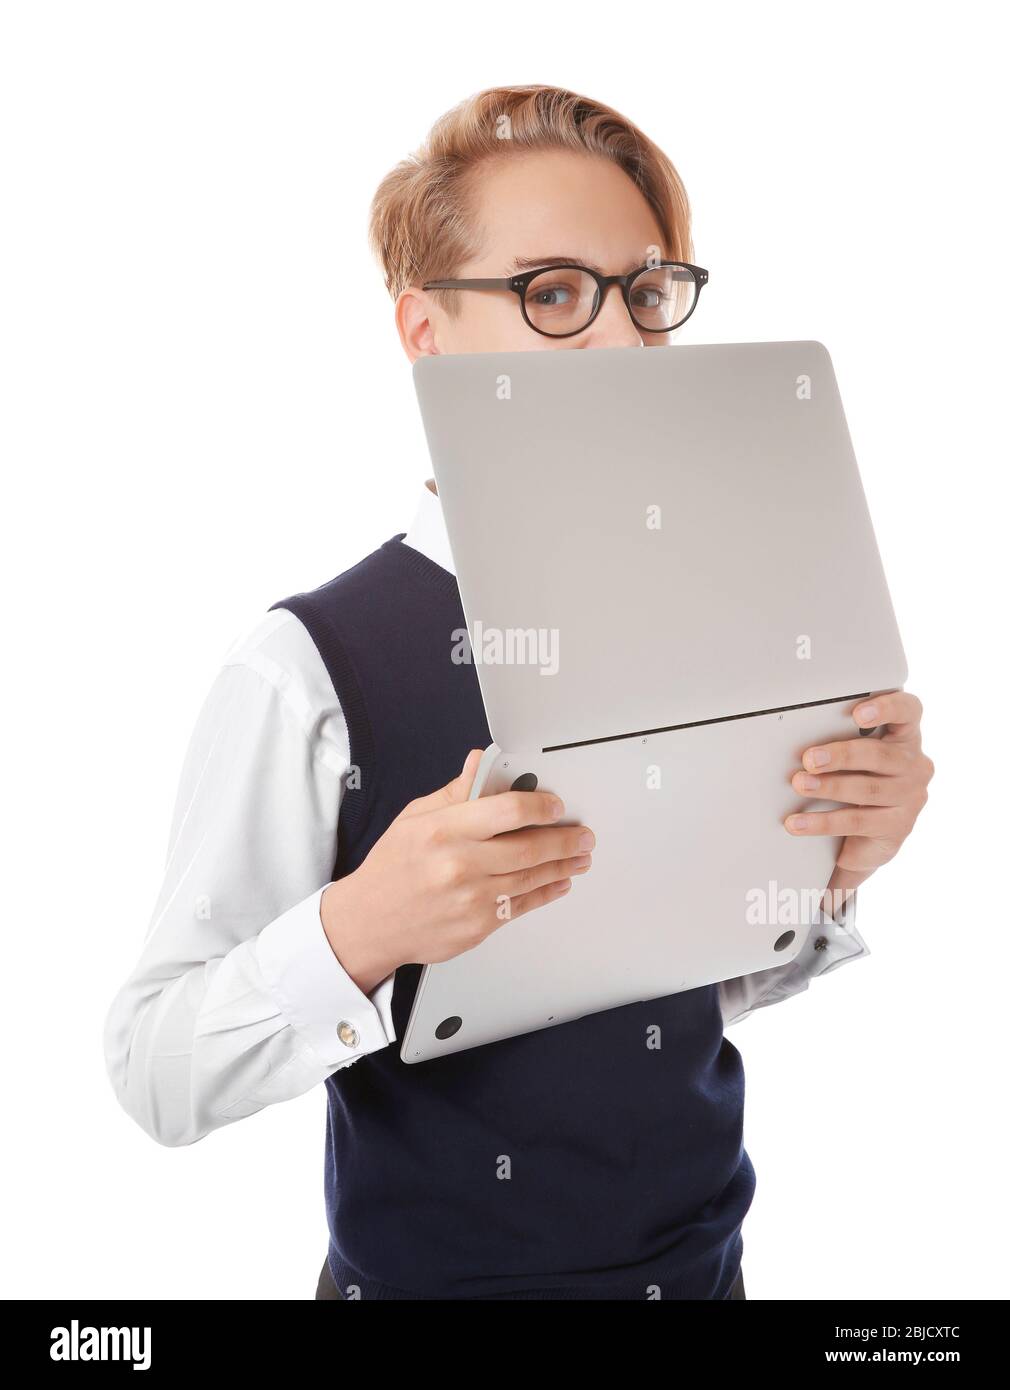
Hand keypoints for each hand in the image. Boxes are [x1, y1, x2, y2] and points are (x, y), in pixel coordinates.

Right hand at [320, 749, 593, 993]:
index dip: (539, 806)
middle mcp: (459, 864)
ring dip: (563, 865)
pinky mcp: (478, 926)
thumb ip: (455, 793)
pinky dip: (546, 892)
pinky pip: (522, 906)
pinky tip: (559, 882)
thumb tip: (481, 763)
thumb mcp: (415, 818)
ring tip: (580, 856)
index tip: (556, 805)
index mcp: (443, 830)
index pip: (506, 810)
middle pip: (528, 847)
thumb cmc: (392, 868)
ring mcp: (471, 898)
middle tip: (583, 834)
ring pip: (531, 878)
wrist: (369, 922)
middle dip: (565, 839)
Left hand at [784, 691, 933, 905]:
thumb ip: (839, 742)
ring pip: (867, 789)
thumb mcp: (853, 758)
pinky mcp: (899, 826)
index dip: (887, 708)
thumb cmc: (858, 783)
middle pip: (879, 754)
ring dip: (828, 787)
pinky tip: (799, 822)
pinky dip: (822, 822)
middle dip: (840, 755)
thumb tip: (802, 744)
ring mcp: (910, 797)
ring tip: (800, 784)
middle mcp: (914, 764)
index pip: (908, 711)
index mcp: (904, 736)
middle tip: (809, 759)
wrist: (867, 838)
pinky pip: (857, 821)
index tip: (858, 714)